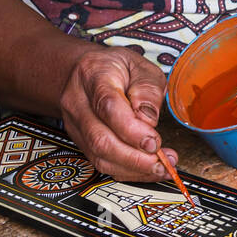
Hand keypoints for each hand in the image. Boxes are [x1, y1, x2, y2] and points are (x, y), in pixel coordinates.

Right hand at [59, 44, 176, 181]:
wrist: (87, 72)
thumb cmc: (117, 68)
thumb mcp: (140, 65)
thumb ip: (148, 88)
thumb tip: (149, 120)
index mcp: (93, 75)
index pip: (108, 106)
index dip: (131, 130)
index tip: (154, 142)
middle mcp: (77, 102)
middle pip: (100, 139)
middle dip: (134, 157)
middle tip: (162, 161)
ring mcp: (74, 124)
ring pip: (98, 156)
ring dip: (133, 168)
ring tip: (162, 168)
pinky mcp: (80, 141)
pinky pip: (101, 163)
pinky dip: (127, 171)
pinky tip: (148, 170)